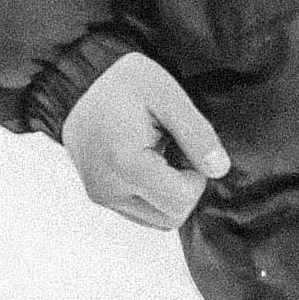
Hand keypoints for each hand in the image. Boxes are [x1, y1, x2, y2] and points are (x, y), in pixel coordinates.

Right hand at [62, 51, 233, 229]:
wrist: (79, 79)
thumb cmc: (125, 83)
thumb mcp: (167, 92)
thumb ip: (196, 132)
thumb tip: (219, 169)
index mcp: (123, 162)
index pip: (181, 200)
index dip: (196, 175)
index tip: (184, 145)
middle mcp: (107, 188)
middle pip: (173, 216)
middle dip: (184, 186)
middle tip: (174, 148)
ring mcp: (100, 196)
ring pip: (158, 220)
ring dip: (169, 192)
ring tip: (158, 153)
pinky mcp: (99, 197)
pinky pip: (142, 212)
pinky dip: (154, 193)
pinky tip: (146, 161)